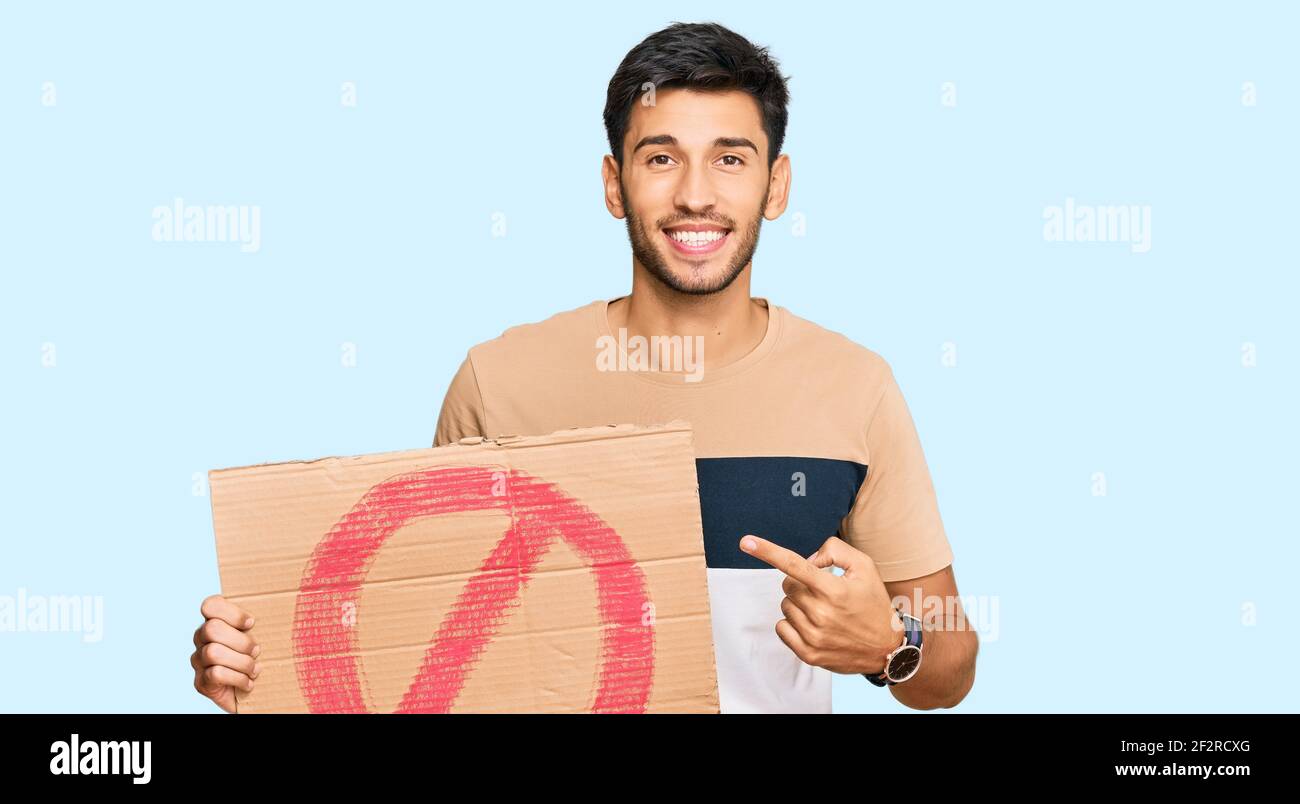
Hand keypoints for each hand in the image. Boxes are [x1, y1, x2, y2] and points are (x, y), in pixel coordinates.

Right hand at [190, 595, 260, 712]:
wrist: (251, 695)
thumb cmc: (258, 659)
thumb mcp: (262, 637)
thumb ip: (262, 622)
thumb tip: (287, 602)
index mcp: (215, 621)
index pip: (210, 605)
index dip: (231, 613)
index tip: (251, 623)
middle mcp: (202, 639)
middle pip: (212, 629)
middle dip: (241, 641)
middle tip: (257, 651)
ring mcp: (198, 660)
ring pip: (213, 652)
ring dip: (241, 662)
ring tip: (255, 670)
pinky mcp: (201, 682)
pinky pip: (216, 674)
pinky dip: (237, 678)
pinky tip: (248, 683)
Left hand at [740, 534, 903, 674]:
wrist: (887, 648)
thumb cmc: (874, 603)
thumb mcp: (864, 567)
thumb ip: (835, 551)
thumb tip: (809, 559)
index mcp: (833, 590)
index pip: (794, 565)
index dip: (768, 551)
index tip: (745, 542)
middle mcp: (821, 613)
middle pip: (787, 586)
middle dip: (800, 584)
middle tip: (822, 592)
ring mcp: (814, 636)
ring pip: (785, 606)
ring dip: (798, 604)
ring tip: (824, 611)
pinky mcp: (809, 654)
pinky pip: (781, 628)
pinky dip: (792, 623)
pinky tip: (813, 625)